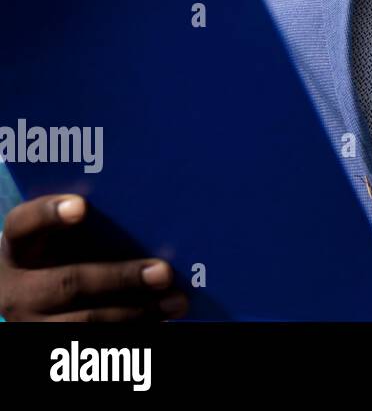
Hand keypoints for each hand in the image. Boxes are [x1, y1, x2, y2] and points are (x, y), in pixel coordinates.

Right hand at [0, 195, 187, 321]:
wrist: (28, 298)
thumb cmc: (55, 254)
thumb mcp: (57, 239)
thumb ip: (89, 223)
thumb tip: (150, 205)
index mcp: (18, 248)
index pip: (23, 224)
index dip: (49, 214)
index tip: (81, 206)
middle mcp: (18, 288)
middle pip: (69, 282)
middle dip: (121, 278)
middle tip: (164, 272)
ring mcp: (31, 322)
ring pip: (86, 320)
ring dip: (138, 311)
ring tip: (177, 300)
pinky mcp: (51, 342)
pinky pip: (94, 338)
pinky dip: (133, 328)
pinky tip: (163, 319)